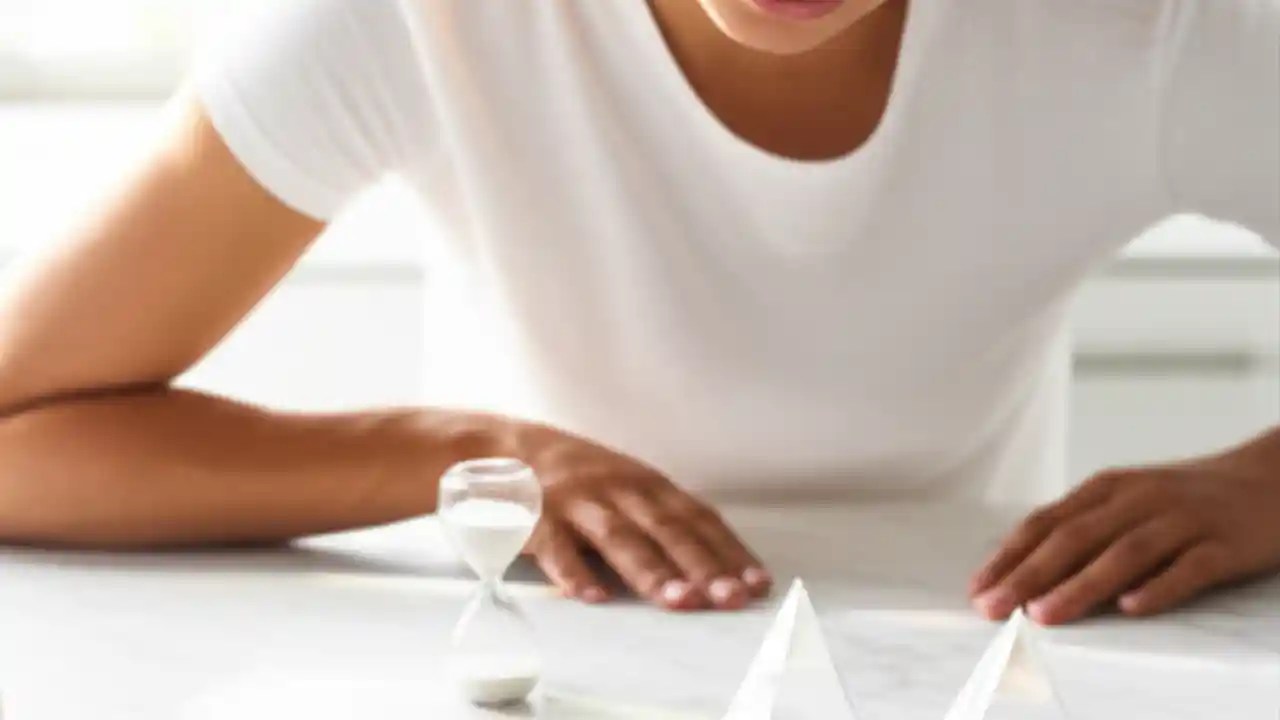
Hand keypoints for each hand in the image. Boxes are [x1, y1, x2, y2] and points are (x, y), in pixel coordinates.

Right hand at [509, 422, 771, 610]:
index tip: (756, 584)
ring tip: (680, 602)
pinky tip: (592, 597)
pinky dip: (574, 571)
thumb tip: (720, 566)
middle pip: (667, 529)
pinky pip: (556, 546)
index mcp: (646, 484)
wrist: (499, 448)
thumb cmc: (576, 477)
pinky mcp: (535, 516)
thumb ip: (663, 519)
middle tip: (730, 599)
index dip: (728, 551)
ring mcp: (577, 500)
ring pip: (620, 537)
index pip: (697, 518)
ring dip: (652, 571)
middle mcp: (618, 488)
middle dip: (702, 565)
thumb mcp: (625, 486)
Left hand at [969, 429, 1279, 624]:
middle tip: (992, 608)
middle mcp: (1139, 499)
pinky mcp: (1226, 544)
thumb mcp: (1129, 502)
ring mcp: (1184, 520)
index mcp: (1108, 489)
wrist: (1274, 478)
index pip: (1046, 523)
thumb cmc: (1186, 500)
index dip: (1009, 556)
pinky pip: (1191, 568)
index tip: (977, 588)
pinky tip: (1132, 608)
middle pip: (1075, 538)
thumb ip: (1084, 530)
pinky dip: (1160, 586)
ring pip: (1124, 554)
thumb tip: (1024, 570)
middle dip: (1027, 575)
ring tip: (1043, 615)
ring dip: (1080, 586)